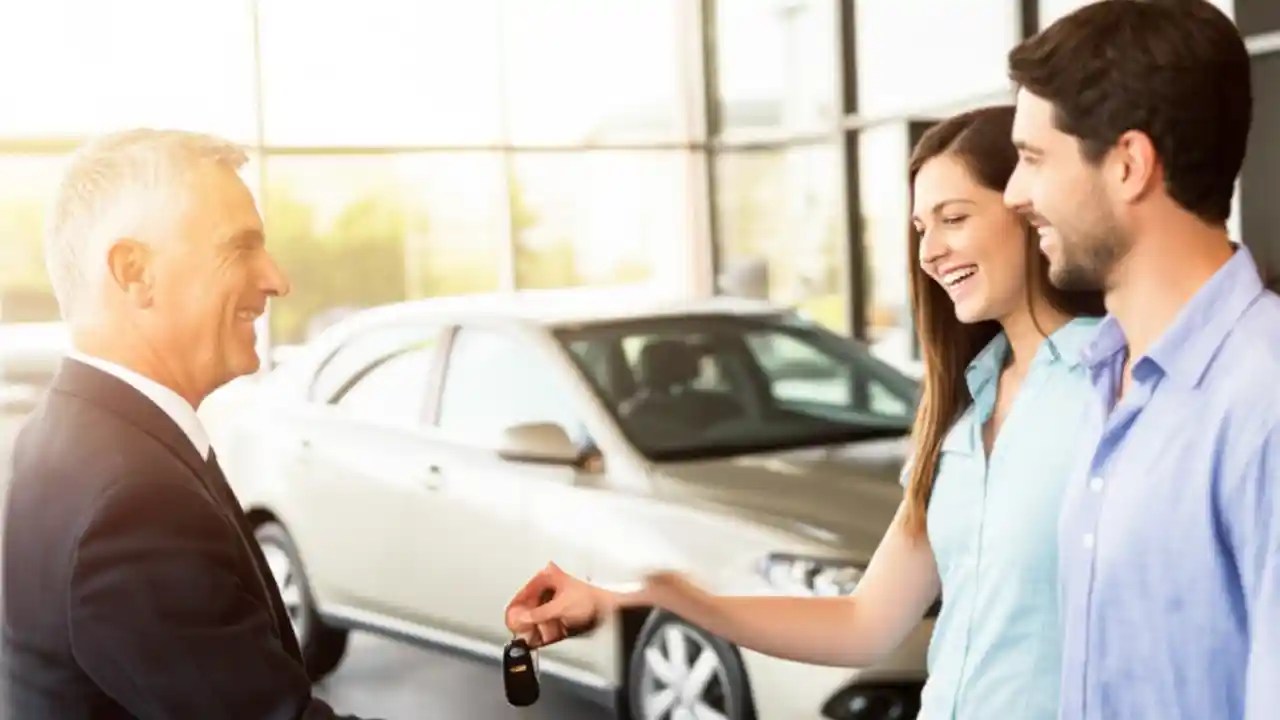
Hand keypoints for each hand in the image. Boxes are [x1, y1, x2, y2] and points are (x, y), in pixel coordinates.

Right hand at [505, 563, 640, 648]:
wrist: (610, 609)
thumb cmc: (591, 598)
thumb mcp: (559, 606)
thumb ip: (538, 614)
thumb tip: (522, 618)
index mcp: (548, 576)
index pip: (524, 592)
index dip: (515, 607)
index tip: (510, 619)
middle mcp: (551, 585)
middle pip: (529, 604)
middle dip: (524, 619)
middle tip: (518, 630)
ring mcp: (556, 599)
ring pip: (537, 614)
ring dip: (532, 626)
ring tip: (527, 636)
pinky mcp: (562, 611)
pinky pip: (546, 621)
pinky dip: (541, 629)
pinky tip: (537, 637)